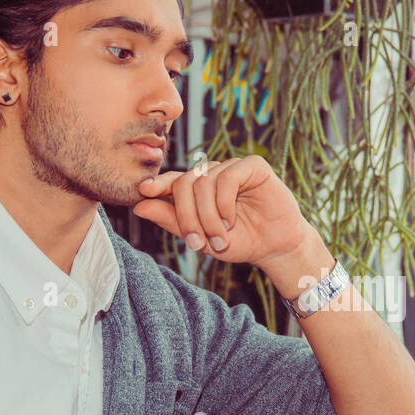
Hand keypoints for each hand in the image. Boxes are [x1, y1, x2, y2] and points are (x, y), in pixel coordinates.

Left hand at [132, 155, 310, 267]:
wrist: (275, 248)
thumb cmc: (241, 241)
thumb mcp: (201, 237)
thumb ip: (172, 221)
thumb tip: (139, 206)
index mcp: (200, 189)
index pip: (173, 181)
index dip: (158, 184)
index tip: (144, 191)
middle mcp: (214, 174)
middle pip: (185, 182)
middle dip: (187, 216)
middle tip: (197, 243)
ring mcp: (233, 168)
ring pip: (204, 182)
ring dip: (208, 216)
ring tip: (221, 236)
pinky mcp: (254, 166)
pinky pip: (227, 177)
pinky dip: (224, 203)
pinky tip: (231, 219)